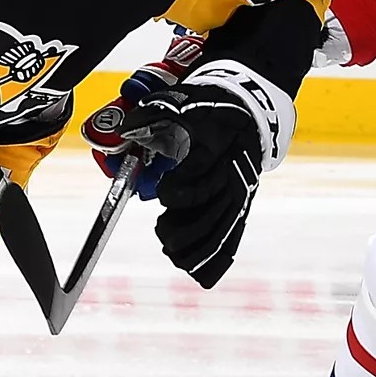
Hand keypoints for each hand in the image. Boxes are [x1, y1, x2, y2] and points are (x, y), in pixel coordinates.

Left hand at [82, 64, 284, 286]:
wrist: (250, 111)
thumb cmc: (212, 107)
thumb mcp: (186, 101)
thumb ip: (155, 114)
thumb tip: (126, 128)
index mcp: (220, 148)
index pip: (200, 178)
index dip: (178, 190)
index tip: (163, 193)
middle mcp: (233, 176)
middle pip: (211, 213)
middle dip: (183, 228)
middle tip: (162, 230)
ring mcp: (240, 195)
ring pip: (221, 232)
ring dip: (195, 249)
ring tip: (170, 251)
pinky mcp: (241, 208)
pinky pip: (232, 240)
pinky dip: (216, 261)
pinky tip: (199, 275)